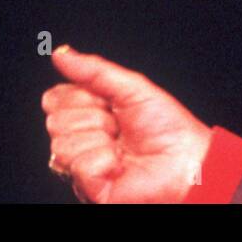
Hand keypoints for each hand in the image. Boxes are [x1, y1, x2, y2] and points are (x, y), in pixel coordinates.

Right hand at [42, 46, 211, 202]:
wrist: (186, 161)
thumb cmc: (167, 127)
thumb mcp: (131, 88)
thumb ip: (94, 71)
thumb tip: (61, 54)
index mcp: (89, 114)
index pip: (56, 99)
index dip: (81, 97)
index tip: (108, 102)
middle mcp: (82, 139)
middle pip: (56, 120)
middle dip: (94, 117)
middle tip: (119, 126)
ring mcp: (83, 165)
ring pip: (63, 144)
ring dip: (100, 140)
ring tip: (122, 147)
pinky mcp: (89, 188)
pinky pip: (79, 165)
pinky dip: (105, 162)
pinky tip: (121, 166)